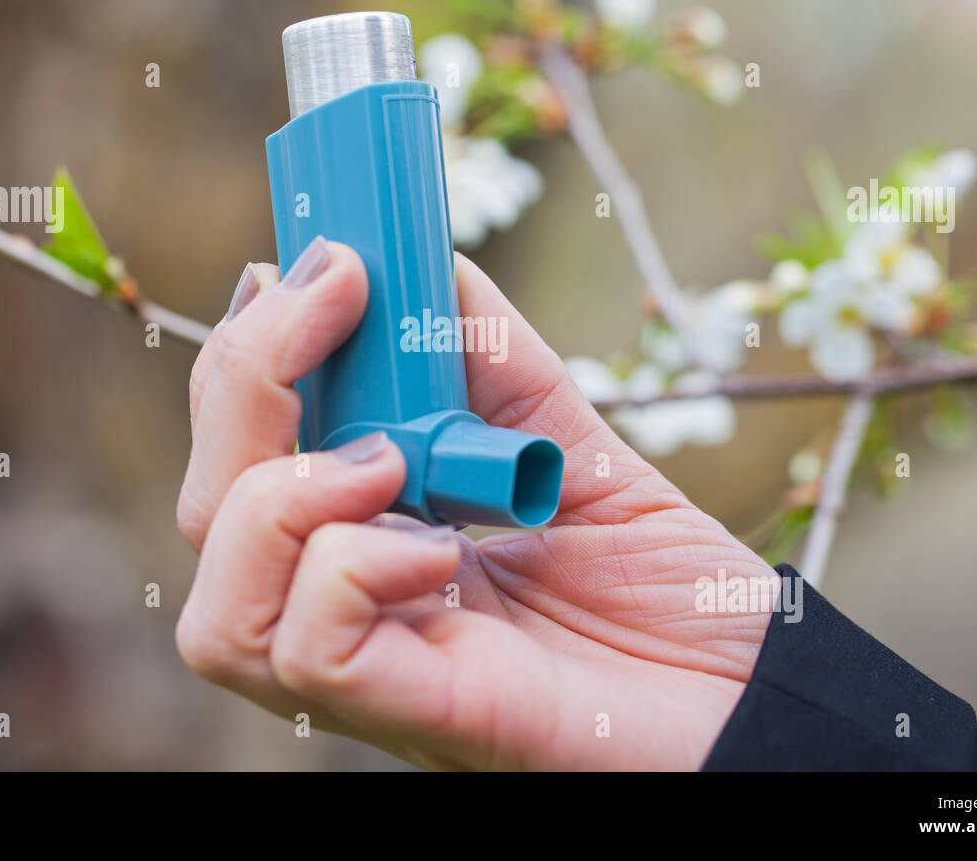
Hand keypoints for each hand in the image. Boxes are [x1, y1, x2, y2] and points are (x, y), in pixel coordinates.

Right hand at [175, 240, 776, 769]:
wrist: (762, 700)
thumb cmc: (678, 598)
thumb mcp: (578, 451)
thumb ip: (497, 368)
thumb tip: (428, 263)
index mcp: (375, 541)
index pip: (246, 456)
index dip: (248, 354)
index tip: (316, 259)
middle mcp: (357, 611)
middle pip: (214, 512)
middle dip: (244, 381)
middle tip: (336, 296)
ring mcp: (384, 673)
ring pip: (221, 609)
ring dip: (280, 496)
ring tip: (392, 458)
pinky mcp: (431, 717)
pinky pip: (310, 649)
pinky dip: (351, 568)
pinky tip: (438, 548)